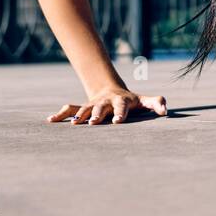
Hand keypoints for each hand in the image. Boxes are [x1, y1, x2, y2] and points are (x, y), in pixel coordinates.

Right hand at [47, 86, 168, 124]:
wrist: (111, 90)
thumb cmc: (131, 100)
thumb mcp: (144, 100)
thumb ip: (156, 103)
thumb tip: (165, 111)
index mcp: (121, 100)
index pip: (122, 106)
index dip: (120, 113)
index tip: (117, 122)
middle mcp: (105, 102)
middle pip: (101, 107)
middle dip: (97, 115)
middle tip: (93, 123)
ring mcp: (93, 104)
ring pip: (85, 109)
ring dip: (79, 116)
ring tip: (73, 125)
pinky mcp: (83, 107)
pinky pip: (70, 109)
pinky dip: (60, 114)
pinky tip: (50, 120)